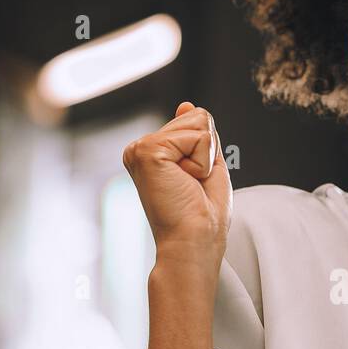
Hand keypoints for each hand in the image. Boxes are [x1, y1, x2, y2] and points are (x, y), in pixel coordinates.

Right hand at [124, 102, 231, 348]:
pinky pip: (196, 134)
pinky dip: (201, 160)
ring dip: (204, 158)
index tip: (193, 184)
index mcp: (152, 154)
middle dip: (207, 153)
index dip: (207, 153)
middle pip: (196, 118)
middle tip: (192, 186)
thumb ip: (199, 136)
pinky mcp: (147, 152)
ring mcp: (140, 149)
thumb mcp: (206, 168)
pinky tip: (184, 181)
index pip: (194, 123)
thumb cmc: (201, 218)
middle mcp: (140, 149)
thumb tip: (187, 105)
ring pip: (197, 123)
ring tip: (188, 185)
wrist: (192, 243)